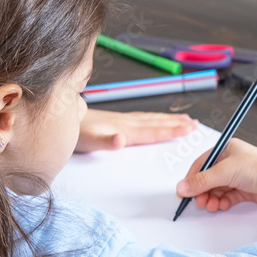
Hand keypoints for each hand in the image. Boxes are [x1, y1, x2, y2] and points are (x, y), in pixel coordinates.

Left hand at [75, 109, 197, 152]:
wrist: (62, 116)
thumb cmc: (75, 132)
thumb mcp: (89, 140)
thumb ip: (106, 140)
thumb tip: (122, 140)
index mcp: (124, 129)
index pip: (153, 132)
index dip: (172, 131)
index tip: (189, 129)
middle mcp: (126, 123)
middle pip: (157, 124)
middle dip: (177, 124)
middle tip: (195, 123)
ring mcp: (122, 120)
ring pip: (151, 120)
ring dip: (169, 120)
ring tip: (184, 118)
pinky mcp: (116, 120)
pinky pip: (143, 119)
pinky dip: (155, 119)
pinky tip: (155, 119)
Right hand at [176, 138, 256, 210]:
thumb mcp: (224, 172)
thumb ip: (201, 181)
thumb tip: (181, 188)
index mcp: (227, 149)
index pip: (202, 163)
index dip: (192, 177)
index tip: (184, 191)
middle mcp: (232, 162)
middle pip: (209, 178)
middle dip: (203, 191)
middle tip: (199, 202)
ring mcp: (239, 176)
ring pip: (218, 189)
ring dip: (212, 198)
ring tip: (211, 206)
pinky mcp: (246, 189)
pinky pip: (228, 196)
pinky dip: (222, 202)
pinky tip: (220, 206)